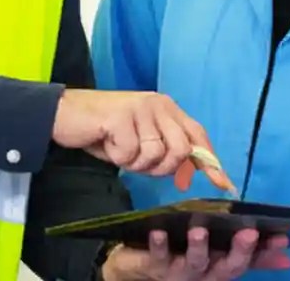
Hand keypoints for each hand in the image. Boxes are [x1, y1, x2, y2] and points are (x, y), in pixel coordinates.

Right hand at [52, 89, 233, 188]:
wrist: (65, 114)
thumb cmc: (103, 130)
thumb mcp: (139, 140)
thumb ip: (164, 150)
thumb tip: (188, 173)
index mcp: (166, 108)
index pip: (198, 135)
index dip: (210, 162)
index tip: (224, 184)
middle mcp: (158, 104)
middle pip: (180, 150)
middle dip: (160, 167)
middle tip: (136, 161)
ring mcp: (141, 108)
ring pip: (155, 154)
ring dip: (135, 163)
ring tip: (119, 148)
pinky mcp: (122, 115)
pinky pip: (130, 153)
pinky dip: (118, 157)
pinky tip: (107, 142)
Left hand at [100, 227, 289, 280]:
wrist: (140, 271)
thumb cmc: (186, 260)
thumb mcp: (219, 259)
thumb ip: (253, 258)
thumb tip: (287, 257)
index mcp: (220, 271)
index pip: (248, 263)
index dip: (265, 253)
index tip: (282, 238)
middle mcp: (204, 276)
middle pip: (226, 268)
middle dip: (239, 251)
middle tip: (249, 231)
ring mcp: (180, 272)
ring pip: (195, 263)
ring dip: (199, 247)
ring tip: (201, 229)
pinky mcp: (155, 265)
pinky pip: (158, 256)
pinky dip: (159, 244)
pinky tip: (159, 231)